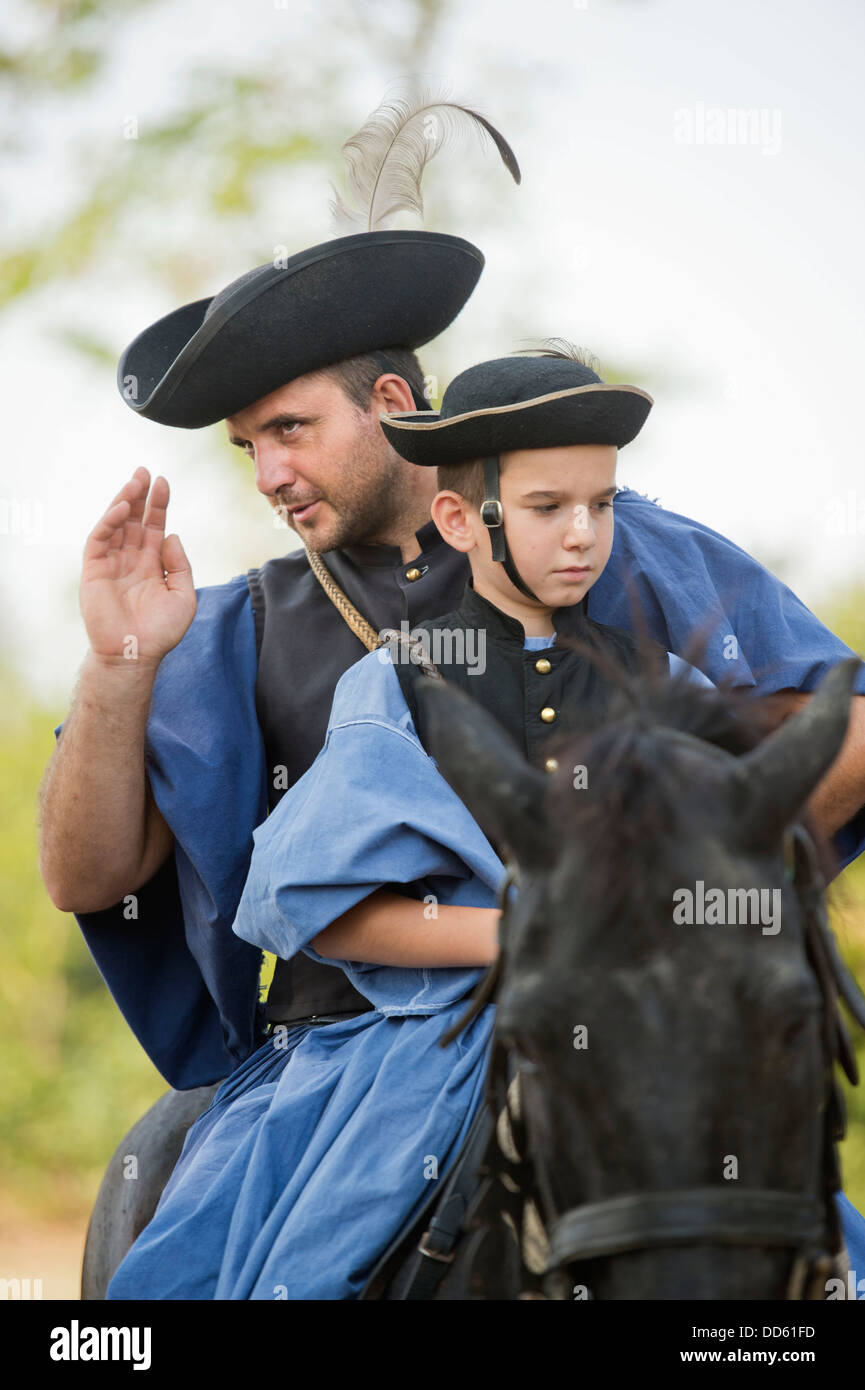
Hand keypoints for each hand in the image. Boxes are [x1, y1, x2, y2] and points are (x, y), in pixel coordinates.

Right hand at [80, 467, 196, 665]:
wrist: (135, 653)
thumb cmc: (161, 631)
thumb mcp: (183, 596)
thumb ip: (180, 566)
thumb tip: (171, 536)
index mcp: (151, 564)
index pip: (153, 526)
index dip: (158, 504)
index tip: (164, 483)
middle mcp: (130, 560)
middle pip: (133, 520)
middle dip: (139, 495)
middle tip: (145, 471)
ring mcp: (111, 563)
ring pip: (115, 525)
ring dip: (123, 501)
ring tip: (135, 482)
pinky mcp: (94, 570)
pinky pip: (99, 540)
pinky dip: (108, 522)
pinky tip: (120, 508)